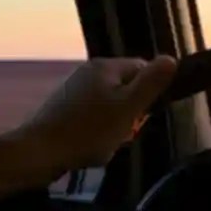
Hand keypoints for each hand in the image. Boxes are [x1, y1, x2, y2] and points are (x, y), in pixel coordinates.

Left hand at [7, 55, 177, 181]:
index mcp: (105, 67)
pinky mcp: (62, 106)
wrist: (39, 152)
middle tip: (125, 132)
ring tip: (106, 141)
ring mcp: (72, 88)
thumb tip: (171, 58)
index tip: (144, 115)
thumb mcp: (128, 108)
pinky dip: (96, 128)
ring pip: (109, 103)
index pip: (142, 69)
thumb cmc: (89, 131)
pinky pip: (91, 114)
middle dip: (130, 111)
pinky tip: (90, 144)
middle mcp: (88, 71)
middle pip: (125, 87)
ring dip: (114, 123)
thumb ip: (151, 83)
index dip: (150, 92)